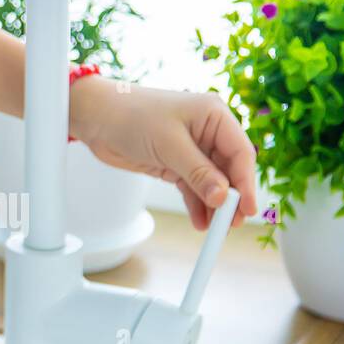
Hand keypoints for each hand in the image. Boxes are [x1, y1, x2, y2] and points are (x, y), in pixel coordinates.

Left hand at [68, 78, 257, 229]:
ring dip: (214, 205)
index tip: (247, 208)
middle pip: (229, 170)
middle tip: (231, 224)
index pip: (240, 152)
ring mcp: (192, 149)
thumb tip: (222, 197)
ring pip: (212, 182)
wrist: (96, 117)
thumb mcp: (169, 145)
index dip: (246, 182)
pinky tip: (199, 221)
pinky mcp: (175, 163)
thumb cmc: (132, 115)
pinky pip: (193, 187)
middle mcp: (207, 131)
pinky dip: (197, 205)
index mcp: (213, 115)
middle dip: (231, 198)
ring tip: (213, 228)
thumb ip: (198, 172)